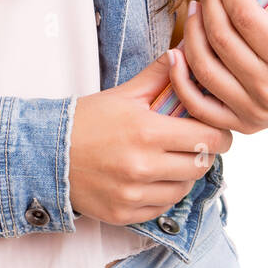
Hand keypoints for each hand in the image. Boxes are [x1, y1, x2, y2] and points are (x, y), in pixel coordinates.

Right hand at [69, 55, 232, 225]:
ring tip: (171, 160)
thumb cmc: (87, 120)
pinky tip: (153, 178)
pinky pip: (162, 207)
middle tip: (194, 144)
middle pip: (201, 165)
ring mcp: (134, 193)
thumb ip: (158, 75)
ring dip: (184, 175)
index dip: (220, 133)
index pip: (208, 137)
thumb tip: (183, 53)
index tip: (217, 130)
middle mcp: (143, 166)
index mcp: (147, 131)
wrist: (47, 153)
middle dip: (204, 153)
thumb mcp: (123, 93)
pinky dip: (164, 194)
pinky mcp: (124, 213)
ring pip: (184, 188)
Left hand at [165, 0, 267, 133]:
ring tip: (193, 6)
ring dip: (191, 32)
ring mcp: (251, 110)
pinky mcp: (238, 123)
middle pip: (222, 38)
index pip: (247, 19)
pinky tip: (174, 52)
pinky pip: (198, 105)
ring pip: (205, 67)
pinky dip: (181, 80)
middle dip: (208, 1)